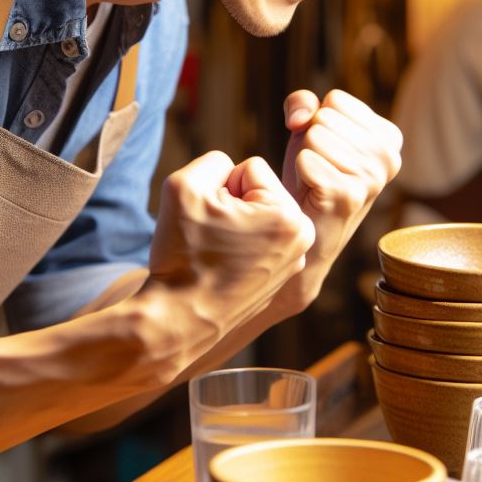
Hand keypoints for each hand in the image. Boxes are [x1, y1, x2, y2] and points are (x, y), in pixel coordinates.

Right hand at [149, 151, 315, 337]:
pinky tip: (224, 266)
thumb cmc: (181, 255)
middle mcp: (303, 239)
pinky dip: (240, 244)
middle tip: (212, 236)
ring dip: (235, 223)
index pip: (250, 167)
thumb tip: (232, 170)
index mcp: (289, 216)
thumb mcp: (184, 186)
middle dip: (231, 204)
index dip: (219, 187)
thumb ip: (213, 161)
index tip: (210, 220)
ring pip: (258, 213)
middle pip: (259, 190)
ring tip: (217, 251)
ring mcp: (296, 260)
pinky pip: (259, 238)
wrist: (178, 320)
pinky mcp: (283, 275)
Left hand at [280, 89, 402, 307]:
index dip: (317, 122)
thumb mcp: (309, 130)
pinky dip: (299, 173)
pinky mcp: (349, 196)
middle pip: (324, 117)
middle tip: (319, 170)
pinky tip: (311, 193)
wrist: (305, 232)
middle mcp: (388, 156)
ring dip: (304, 158)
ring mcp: (372, 178)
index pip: (335, 100)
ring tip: (316, 183)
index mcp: (389, 137)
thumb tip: (300, 119)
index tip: (326, 151)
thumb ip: (304, 104)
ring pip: (314, 137)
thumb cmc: (309, 178)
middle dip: (309, 140)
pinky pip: (306, 160)